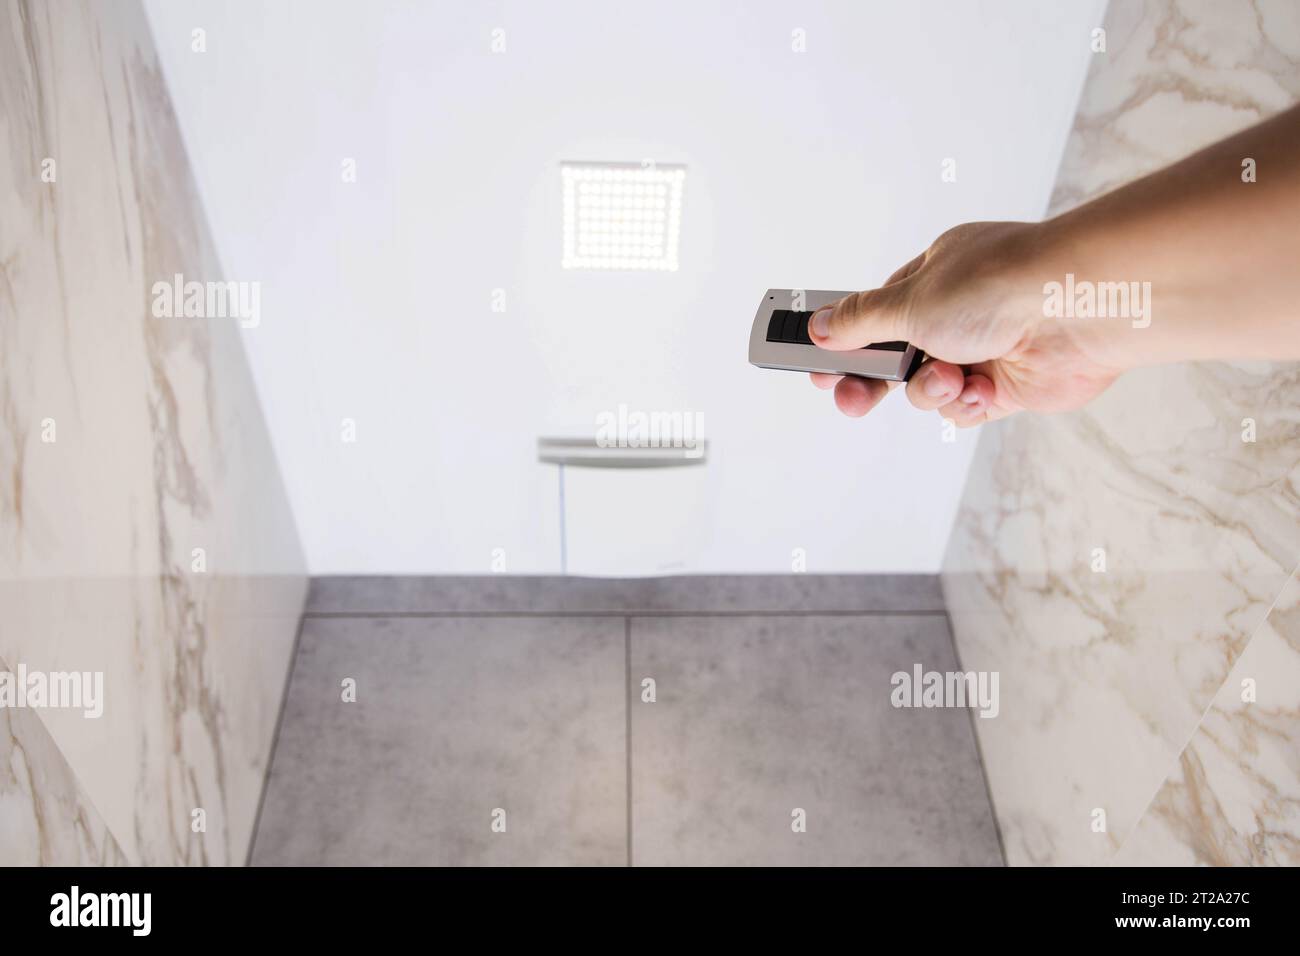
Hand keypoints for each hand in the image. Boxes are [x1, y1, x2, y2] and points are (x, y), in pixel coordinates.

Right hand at [807, 221, 1125, 425]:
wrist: (1078, 308)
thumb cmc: (998, 285)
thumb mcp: (910, 301)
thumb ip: (861, 320)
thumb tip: (821, 324)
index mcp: (933, 275)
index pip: (875, 311)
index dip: (845, 341)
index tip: (816, 366)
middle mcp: (957, 311)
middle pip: (896, 356)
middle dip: (873, 380)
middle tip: (850, 398)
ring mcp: (983, 348)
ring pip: (927, 388)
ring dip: (929, 390)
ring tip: (948, 378)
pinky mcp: (1008, 386)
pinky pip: (964, 408)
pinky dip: (964, 405)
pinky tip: (978, 391)